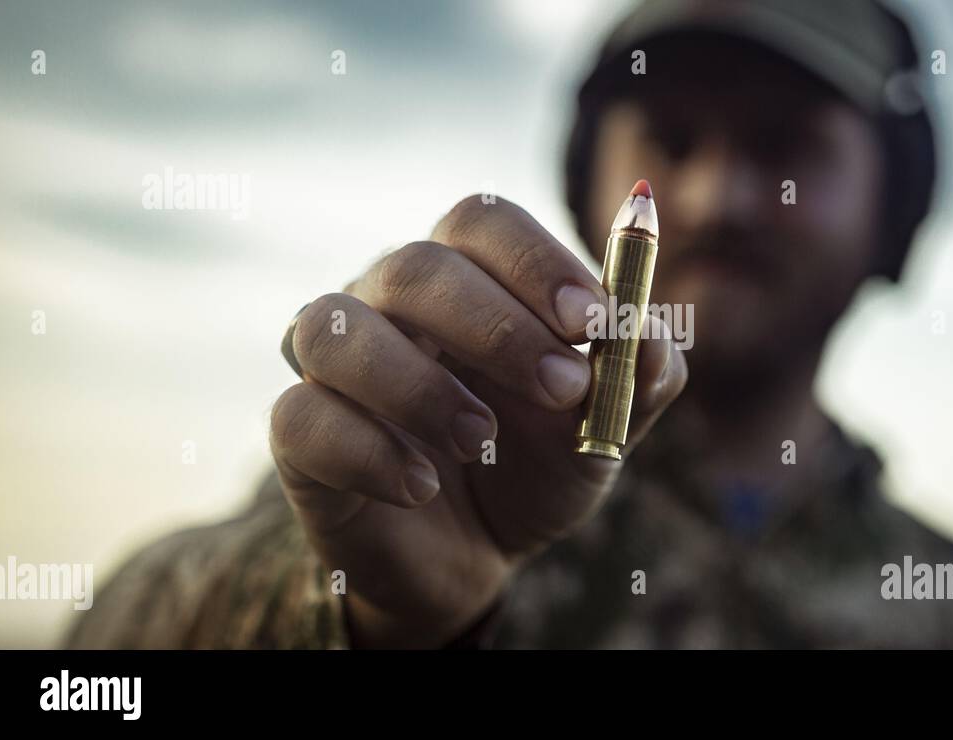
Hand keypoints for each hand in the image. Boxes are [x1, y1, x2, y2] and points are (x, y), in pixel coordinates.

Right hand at [268, 196, 685, 646]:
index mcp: (467, 280)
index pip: (482, 221)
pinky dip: (369, 452)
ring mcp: (334, 367)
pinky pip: (301, 417)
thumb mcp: (604, 430)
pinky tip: (422, 487)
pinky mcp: (299, 436)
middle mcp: (388, 304)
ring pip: (336, 329)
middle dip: (498, 326)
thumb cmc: (535, 467)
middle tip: (563, 388)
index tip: (593, 323)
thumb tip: (653, 336)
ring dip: (422, 386)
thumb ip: (638, 379)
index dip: (536, 261)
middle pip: (415, 266)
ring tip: (484, 440)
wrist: (474, 558)